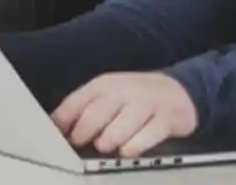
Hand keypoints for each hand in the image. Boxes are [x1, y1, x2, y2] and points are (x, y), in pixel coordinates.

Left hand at [52, 72, 198, 157]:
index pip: (75, 103)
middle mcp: (122, 92)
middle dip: (83, 134)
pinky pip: (145, 138)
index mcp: (102, 85)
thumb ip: (83, 108)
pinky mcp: (166, 120)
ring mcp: (145, 104)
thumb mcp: (107, 94)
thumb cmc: (134, 97)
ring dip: (108, 142)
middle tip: (80, 143)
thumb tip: (58, 126)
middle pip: (94, 116)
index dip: (63, 122)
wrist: (177, 91)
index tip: (58, 135)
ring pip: (118, 129)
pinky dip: (132, 148)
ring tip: (105, 146)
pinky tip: (127, 150)